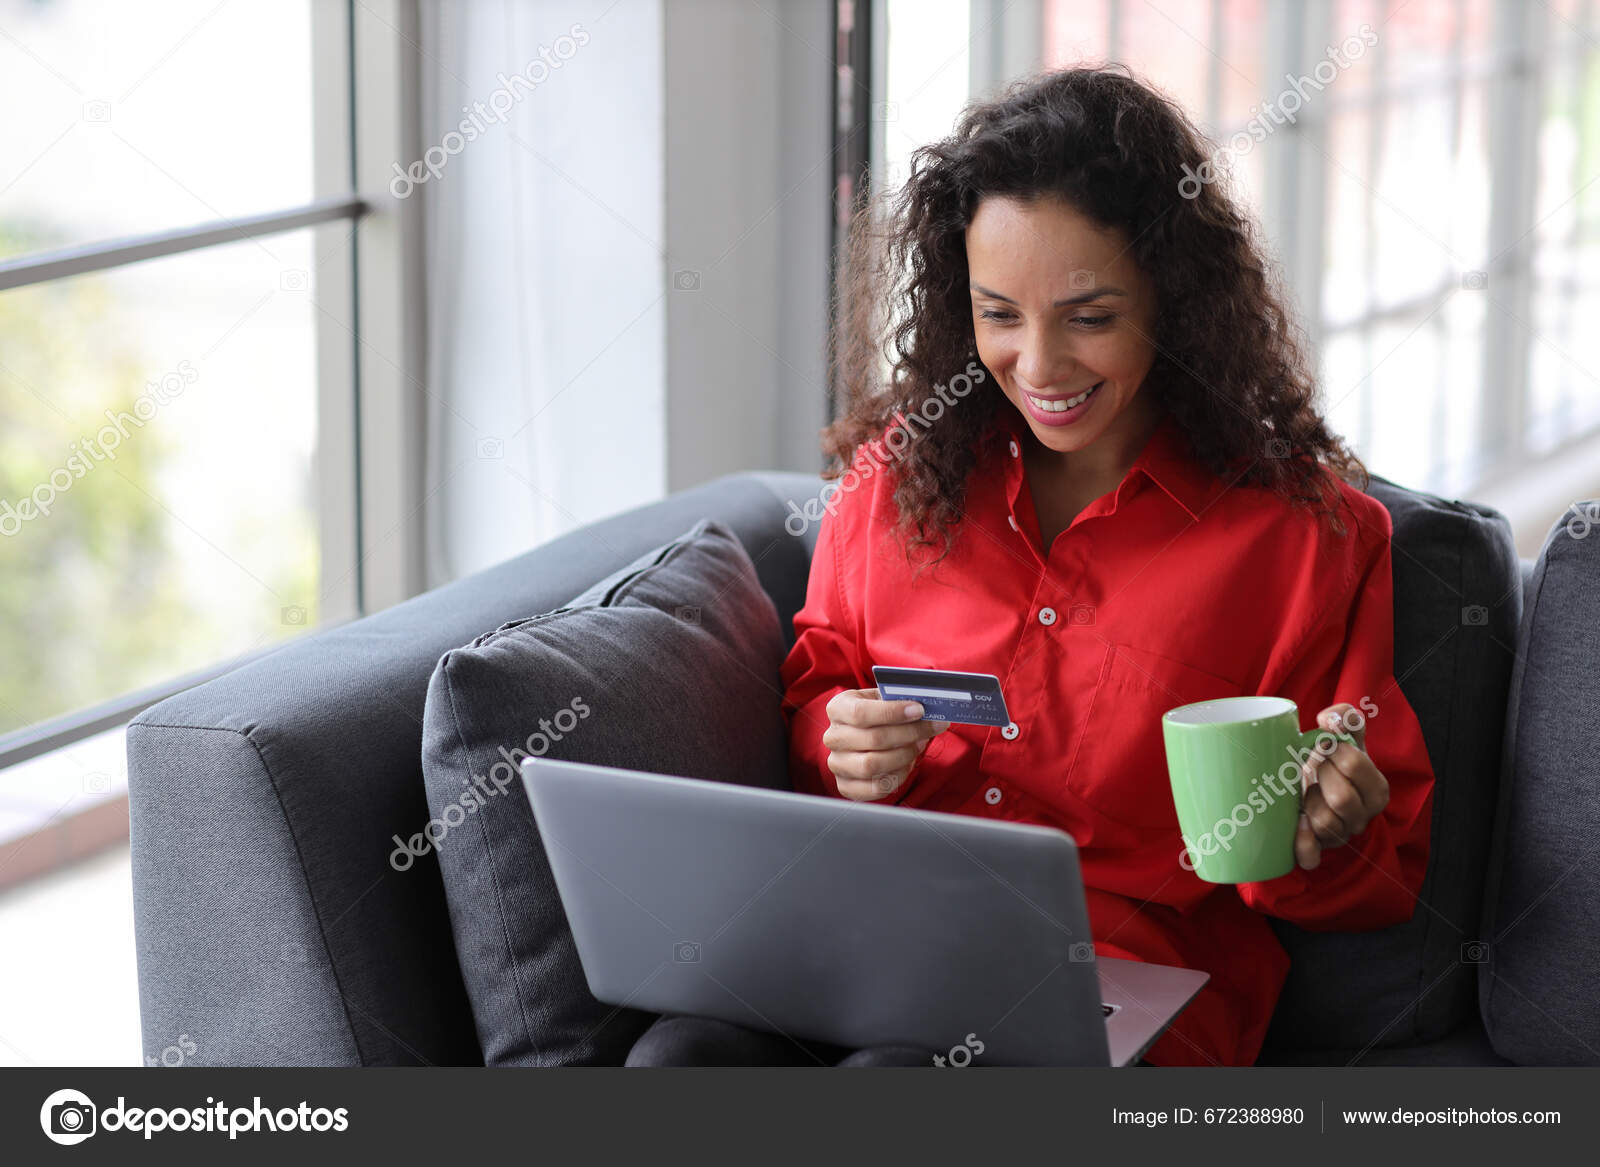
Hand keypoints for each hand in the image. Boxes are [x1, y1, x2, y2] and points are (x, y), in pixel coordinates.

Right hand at [822, 687, 950, 800]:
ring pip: (873, 765)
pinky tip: (907, 764)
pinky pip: (875, 788)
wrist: (863, 735)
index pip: (861, 712)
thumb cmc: (876, 715)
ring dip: (904, 755)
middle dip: (909, 733)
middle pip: (873, 739)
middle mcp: (833, 737)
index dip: (893, 712)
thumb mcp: (882, 698)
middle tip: (931, 727)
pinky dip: (897, 777)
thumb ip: (898, 699)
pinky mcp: (846, 786)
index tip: (919, 710)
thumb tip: (926, 704)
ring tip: (918, 745)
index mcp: (838, 709)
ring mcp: (837, 764)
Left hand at [1296, 703, 1388, 869]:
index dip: (1335, 752)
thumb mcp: (1343, 736)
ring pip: (1325, 824)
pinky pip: (1312, 856)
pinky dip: (1303, 845)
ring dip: (1308, 803)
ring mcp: (1339, 835)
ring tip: (1304, 791)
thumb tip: (1330, 719)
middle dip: (1322, 776)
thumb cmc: (1329, 760)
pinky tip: (1296, 826)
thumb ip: (1345, 718)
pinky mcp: (1316, 849)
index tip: (1324, 744)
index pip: (1358, 767)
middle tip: (1313, 765)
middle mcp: (1361, 817)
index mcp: (1376, 789)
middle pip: (1343, 800)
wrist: (1308, 783)